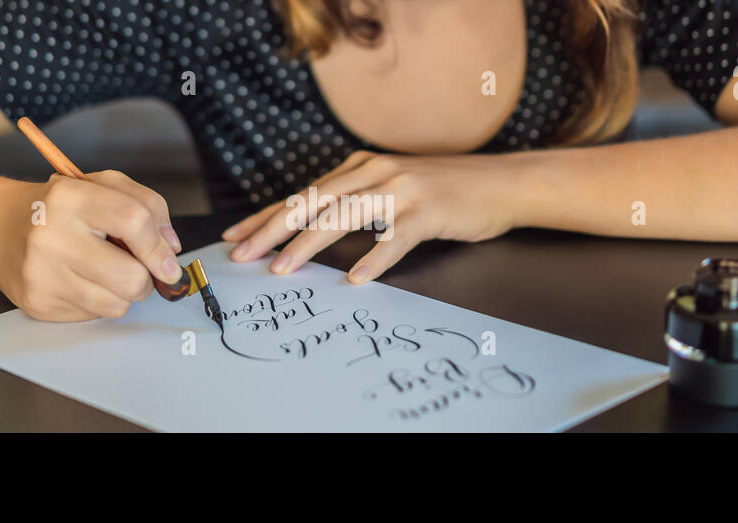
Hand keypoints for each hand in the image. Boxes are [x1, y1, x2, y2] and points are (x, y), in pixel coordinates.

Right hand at [0, 170, 183, 321]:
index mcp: (69, 197)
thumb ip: (145, 205)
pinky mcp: (38, 304)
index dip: (159, 246)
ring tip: (103, 270)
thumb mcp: (100, 186)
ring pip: (117, 304)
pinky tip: (80, 280)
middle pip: (131, 277)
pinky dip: (98, 301)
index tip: (168, 262)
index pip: (134, 221)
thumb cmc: (57, 207)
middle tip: (135, 267)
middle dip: (145, 278)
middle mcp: (51, 236)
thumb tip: (170, 249)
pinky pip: (94, 316)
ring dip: (123, 292)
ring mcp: (41, 274)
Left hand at [222, 151, 519, 282]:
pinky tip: (355, 278)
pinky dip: (374, 259)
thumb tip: (312, 230)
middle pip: (312, 202)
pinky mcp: (429, 210)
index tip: (236, 238)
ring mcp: (402, 189)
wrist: (502, 184)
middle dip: (272, 230)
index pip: (303, 195)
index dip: (266, 216)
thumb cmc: (445, 193)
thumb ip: (356, 202)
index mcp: (360, 168)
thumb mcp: (392, 189)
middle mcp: (375, 173)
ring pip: (344, 217)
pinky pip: (395, 238)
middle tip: (243, 256)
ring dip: (309, 244)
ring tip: (283, 269)